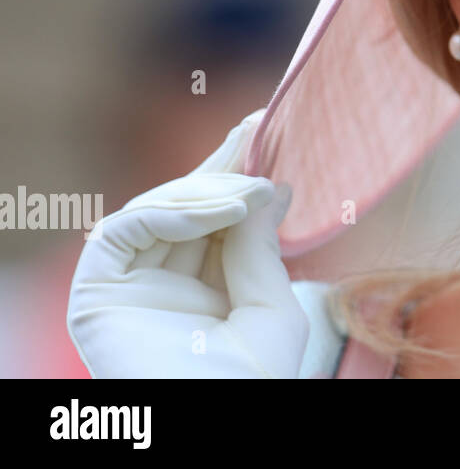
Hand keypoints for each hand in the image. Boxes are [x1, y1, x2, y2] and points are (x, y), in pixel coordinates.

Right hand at [66, 109, 307, 377]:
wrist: (213, 418)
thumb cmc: (249, 380)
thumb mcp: (271, 306)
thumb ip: (262, 248)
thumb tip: (273, 187)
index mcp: (205, 289)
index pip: (218, 220)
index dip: (239, 176)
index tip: (268, 131)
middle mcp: (163, 283)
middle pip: (185, 208)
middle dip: (221, 166)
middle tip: (255, 130)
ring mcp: (129, 285)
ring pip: (157, 210)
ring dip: (207, 191)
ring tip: (254, 190)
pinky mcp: (97, 291)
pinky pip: (127, 229)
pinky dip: (173, 210)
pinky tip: (222, 210)